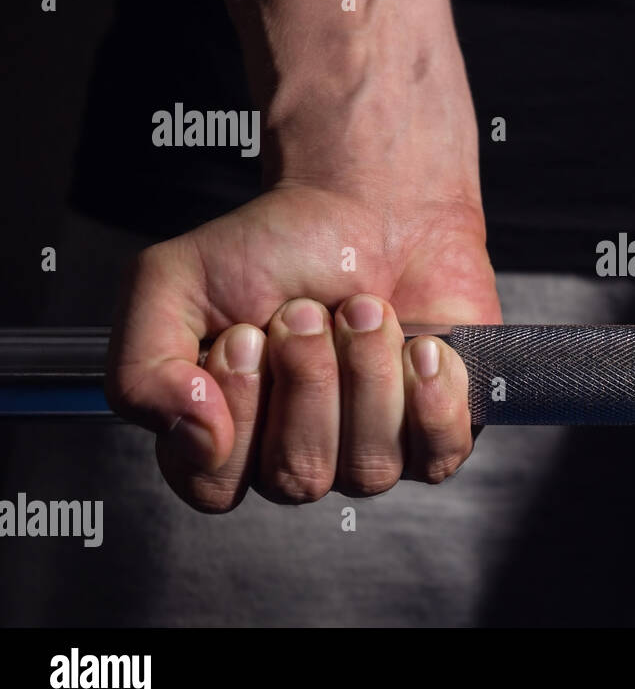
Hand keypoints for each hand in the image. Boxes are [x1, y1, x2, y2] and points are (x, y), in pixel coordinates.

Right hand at [107, 184, 500, 511]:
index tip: (247, 333)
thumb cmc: (275, 247)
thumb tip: (197, 438)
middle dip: (309, 379)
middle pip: (299, 476)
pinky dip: (432, 395)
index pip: (215, 482)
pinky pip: (439, 455)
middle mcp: (294, 457)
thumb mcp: (174, 282)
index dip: (239, 407)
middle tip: (309, 310)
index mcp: (221, 436)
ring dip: (368, 373)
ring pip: (370, 469)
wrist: (371, 206)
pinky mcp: (436, 436)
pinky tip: (421, 345)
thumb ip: (143, 370)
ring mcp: (369, 453)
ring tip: (365, 308)